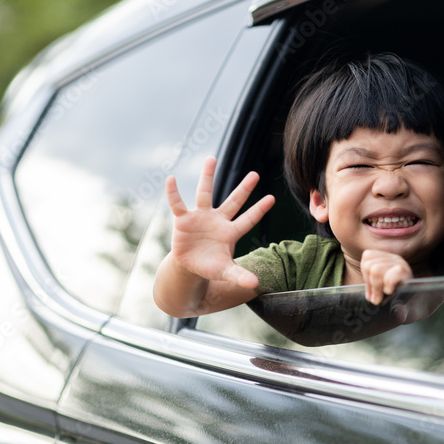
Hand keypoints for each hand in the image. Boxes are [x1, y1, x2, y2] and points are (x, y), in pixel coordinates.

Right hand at [165, 157, 273, 288]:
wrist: (189, 265)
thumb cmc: (211, 267)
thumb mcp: (226, 271)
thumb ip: (240, 276)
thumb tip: (257, 284)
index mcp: (231, 232)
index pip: (248, 219)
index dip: (259, 210)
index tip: (272, 198)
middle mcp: (218, 220)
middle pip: (233, 201)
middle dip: (244, 189)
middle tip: (255, 174)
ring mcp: (201, 217)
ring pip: (205, 193)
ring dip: (208, 177)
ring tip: (211, 158)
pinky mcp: (184, 220)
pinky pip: (178, 204)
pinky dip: (173, 193)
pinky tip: (171, 179)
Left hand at [360, 249, 412, 304]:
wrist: (419, 303)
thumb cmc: (400, 295)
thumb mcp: (384, 286)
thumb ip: (373, 284)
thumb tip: (369, 296)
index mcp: (387, 257)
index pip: (367, 256)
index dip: (366, 275)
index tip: (371, 290)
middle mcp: (395, 258)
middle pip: (369, 265)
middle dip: (370, 285)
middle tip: (376, 297)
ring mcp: (401, 264)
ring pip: (375, 270)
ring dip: (376, 289)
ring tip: (381, 297)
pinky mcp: (406, 273)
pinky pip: (388, 277)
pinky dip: (387, 287)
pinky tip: (391, 292)